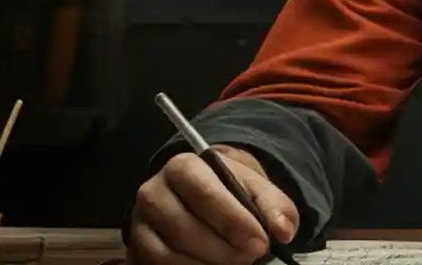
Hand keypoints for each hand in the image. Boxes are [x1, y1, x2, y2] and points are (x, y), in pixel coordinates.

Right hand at [127, 145, 298, 264]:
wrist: (206, 194)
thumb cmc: (231, 191)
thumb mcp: (256, 188)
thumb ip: (274, 205)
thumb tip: (284, 231)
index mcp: (184, 167)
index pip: (204, 193)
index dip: (233, 221)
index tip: (260, 242)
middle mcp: (154, 191)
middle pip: (184, 227)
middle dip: (223, 249)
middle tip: (251, 257)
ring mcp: (141, 222)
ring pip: (169, 252)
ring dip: (208, 263)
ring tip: (236, 263)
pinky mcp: (137, 247)